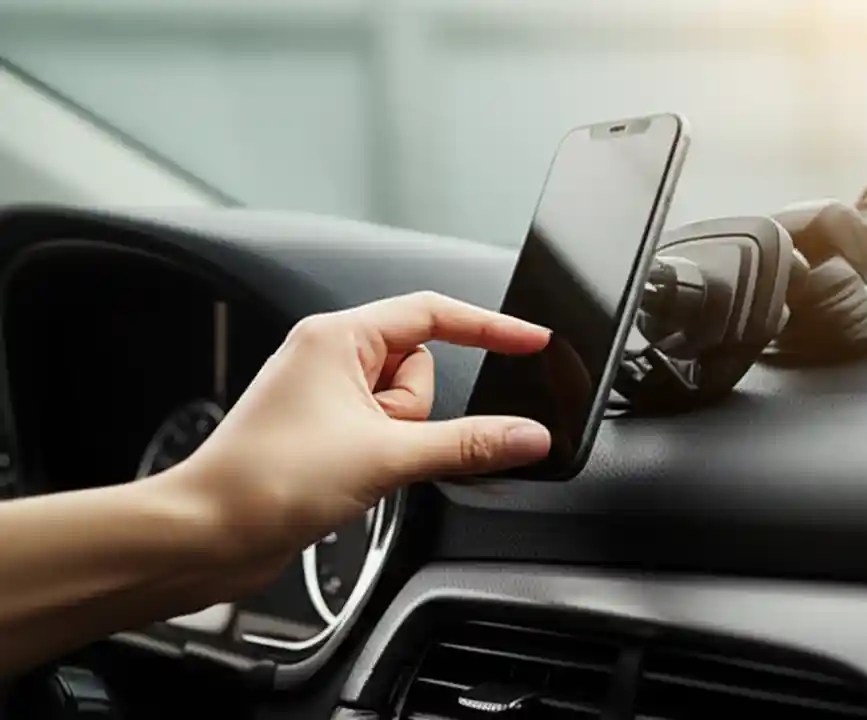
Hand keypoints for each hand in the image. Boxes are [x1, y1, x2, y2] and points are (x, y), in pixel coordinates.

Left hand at [149, 291, 550, 594]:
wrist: (207, 535)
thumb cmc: (265, 480)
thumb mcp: (386, 457)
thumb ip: (467, 445)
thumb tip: (526, 435)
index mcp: (336, 337)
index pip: (433, 314)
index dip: (489, 327)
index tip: (532, 341)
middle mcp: (329, 358)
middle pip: (419, 370)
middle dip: (414, 413)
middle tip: (381, 443)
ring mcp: (326, 398)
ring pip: (404, 409)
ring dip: (398, 442)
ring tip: (356, 467)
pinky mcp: (326, 434)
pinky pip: (386, 434)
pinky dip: (387, 456)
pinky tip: (355, 481)